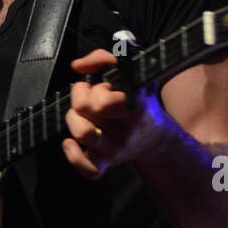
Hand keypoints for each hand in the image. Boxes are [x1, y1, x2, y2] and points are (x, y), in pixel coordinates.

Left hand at [62, 49, 173, 179]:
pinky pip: (88, 169)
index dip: (95, 89)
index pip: (105, 101)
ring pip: (82, 134)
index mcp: (134, 103)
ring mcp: (116, 147)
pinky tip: (70, 143)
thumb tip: (78, 67)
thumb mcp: (132, 72)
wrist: (157, 139)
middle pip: (84, 109)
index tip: (103, 86)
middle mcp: (125, 127)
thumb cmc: (139, 101)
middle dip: (81, 95)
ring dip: (73, 119)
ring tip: (83, 115)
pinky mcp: (107, 162)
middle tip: (92, 96)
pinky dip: (74, 156)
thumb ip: (104, 58)